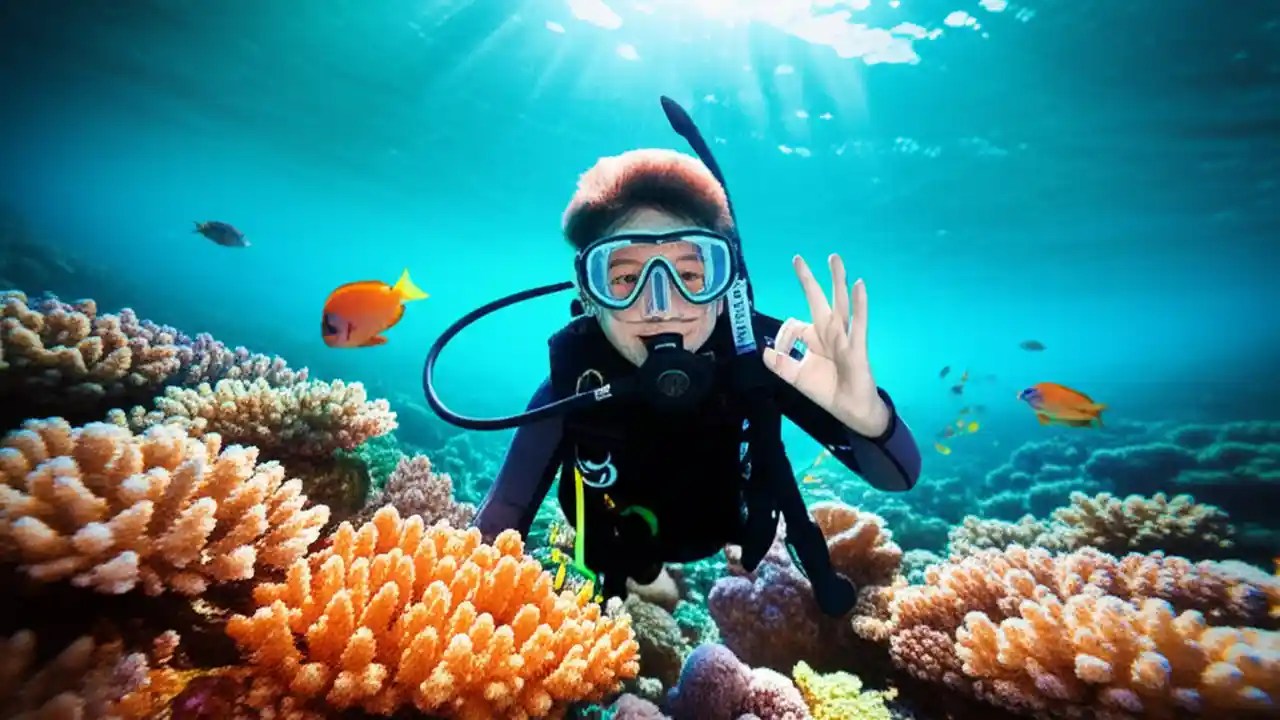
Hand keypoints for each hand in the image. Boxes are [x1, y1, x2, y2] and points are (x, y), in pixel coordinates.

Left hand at [762, 254, 890, 436]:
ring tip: (834, 258)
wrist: (851, 409)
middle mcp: (829, 332)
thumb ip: (780, 364)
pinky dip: (860, 304)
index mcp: (814, 337)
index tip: (779, 352)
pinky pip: (858, 322)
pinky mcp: (856, 347)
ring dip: (837, 280)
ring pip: (840, 303)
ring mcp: (844, 337)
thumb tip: (764, 351)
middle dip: (808, 280)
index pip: (794, 324)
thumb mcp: (796, 377)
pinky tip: (859, 285)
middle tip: (798, 258)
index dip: (782, 337)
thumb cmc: (827, 390)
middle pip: (818, 300)